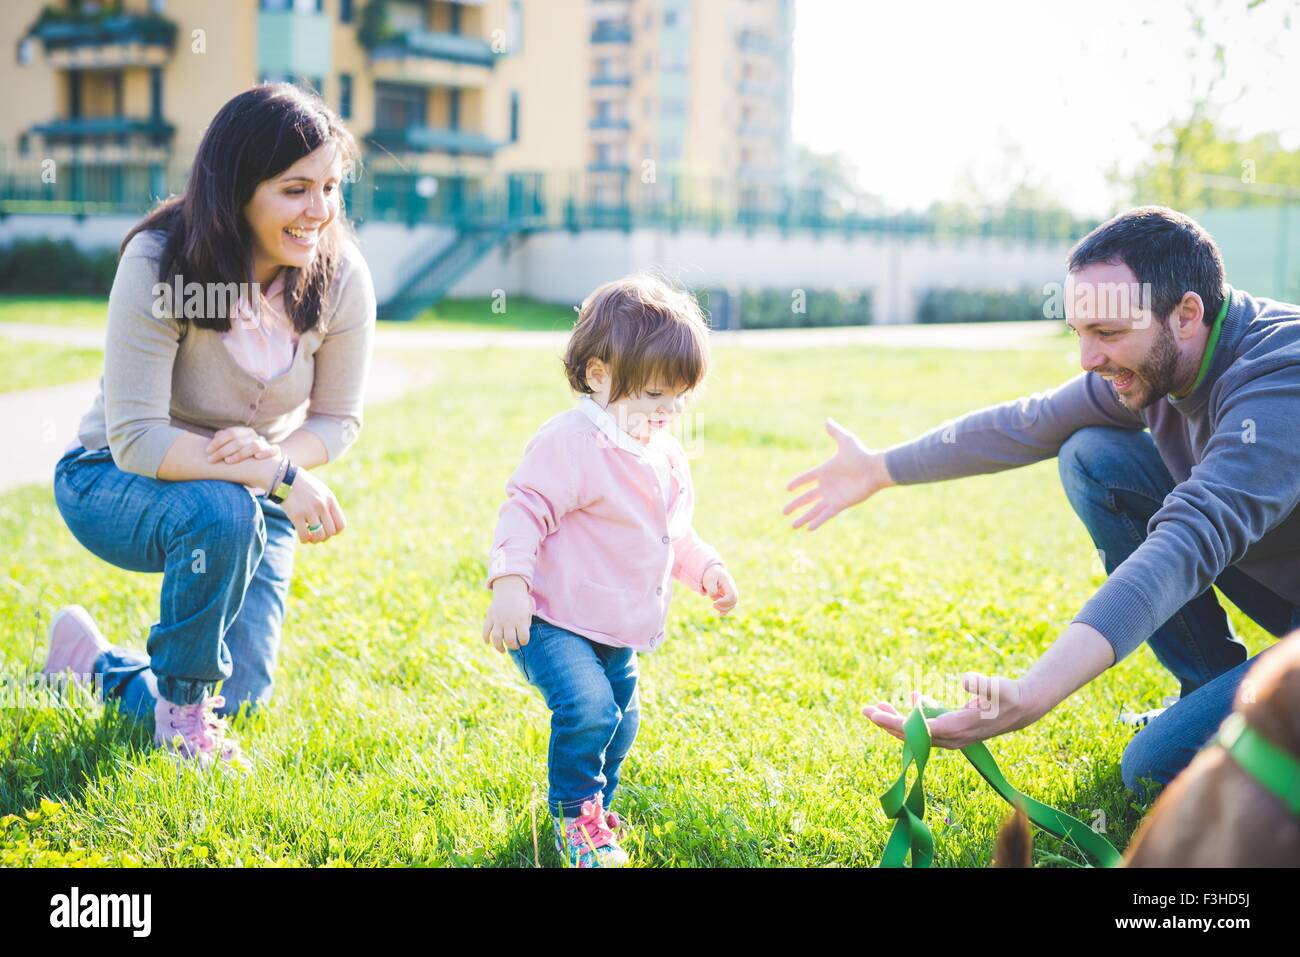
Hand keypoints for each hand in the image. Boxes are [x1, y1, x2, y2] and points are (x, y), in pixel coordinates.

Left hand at [205, 426, 280, 464]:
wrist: (265, 470)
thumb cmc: (245, 460)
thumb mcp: (234, 450)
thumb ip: (226, 442)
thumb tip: (217, 434)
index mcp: (246, 433)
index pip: (231, 433)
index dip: (218, 442)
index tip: (207, 451)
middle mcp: (256, 437)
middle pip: (239, 440)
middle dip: (223, 450)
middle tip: (211, 460)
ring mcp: (266, 445)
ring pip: (254, 445)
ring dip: (240, 453)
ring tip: (228, 461)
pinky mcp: (275, 454)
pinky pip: (274, 450)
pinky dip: (266, 452)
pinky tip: (257, 457)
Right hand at [280, 467, 345, 543]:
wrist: (285, 478)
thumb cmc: (303, 486)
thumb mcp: (321, 491)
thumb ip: (328, 505)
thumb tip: (332, 524)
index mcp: (330, 499)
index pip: (341, 524)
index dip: (335, 532)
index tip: (328, 531)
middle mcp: (322, 505)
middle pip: (331, 532)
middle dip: (325, 538)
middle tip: (317, 536)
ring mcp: (310, 510)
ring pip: (319, 535)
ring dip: (315, 540)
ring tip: (310, 538)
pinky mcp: (296, 515)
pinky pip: (304, 535)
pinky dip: (304, 540)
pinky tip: (302, 538)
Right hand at [483, 575, 532, 652]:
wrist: (509, 588)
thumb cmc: (520, 602)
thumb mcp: (527, 612)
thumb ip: (525, 625)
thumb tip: (520, 638)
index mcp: (520, 619)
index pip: (523, 638)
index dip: (524, 642)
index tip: (523, 641)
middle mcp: (509, 620)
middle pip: (509, 640)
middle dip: (513, 646)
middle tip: (514, 646)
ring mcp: (498, 619)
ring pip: (496, 638)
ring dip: (499, 647)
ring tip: (502, 650)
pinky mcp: (490, 617)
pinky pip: (486, 630)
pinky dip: (485, 638)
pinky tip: (488, 643)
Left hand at [702, 564, 738, 615]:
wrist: (714, 573)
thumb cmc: (711, 576)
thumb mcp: (709, 580)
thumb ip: (712, 589)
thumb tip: (716, 599)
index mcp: (728, 583)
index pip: (731, 595)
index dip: (724, 602)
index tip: (714, 603)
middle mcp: (732, 589)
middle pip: (734, 601)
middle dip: (724, 606)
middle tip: (713, 605)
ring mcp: (732, 593)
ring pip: (733, 604)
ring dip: (724, 608)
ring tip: (714, 605)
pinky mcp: (729, 597)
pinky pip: (730, 606)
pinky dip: (726, 610)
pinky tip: (720, 614)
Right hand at [784, 418, 893, 530]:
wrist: (875, 469)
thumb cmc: (861, 455)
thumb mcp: (846, 441)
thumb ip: (835, 432)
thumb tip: (827, 421)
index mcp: (825, 471)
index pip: (807, 478)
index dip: (797, 483)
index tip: (787, 488)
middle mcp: (827, 486)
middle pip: (807, 497)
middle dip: (795, 505)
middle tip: (784, 512)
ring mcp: (833, 496)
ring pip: (814, 509)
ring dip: (803, 517)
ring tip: (793, 526)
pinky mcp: (840, 504)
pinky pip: (826, 515)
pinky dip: (817, 521)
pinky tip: (808, 529)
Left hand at [861, 674, 1043, 749]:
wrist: (1021, 708)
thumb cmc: (1008, 696)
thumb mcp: (998, 687)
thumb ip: (982, 684)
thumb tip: (965, 679)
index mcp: (958, 727)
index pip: (920, 731)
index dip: (897, 723)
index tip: (877, 715)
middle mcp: (951, 736)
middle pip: (912, 734)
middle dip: (887, 722)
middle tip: (866, 710)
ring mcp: (951, 734)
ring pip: (917, 731)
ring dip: (896, 718)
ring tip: (876, 706)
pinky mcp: (952, 727)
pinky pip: (926, 724)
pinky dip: (915, 712)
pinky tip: (912, 696)